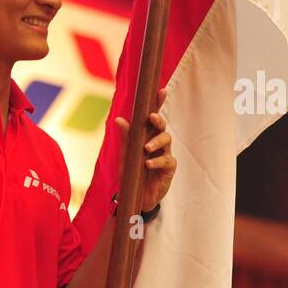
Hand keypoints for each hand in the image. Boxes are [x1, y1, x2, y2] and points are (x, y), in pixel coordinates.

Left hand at [114, 86, 176, 212]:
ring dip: (156, 142)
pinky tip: (148, 164)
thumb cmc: (132, 172)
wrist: (134, 196)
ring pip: (167, 141)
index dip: (159, 103)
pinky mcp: (169, 169)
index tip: (161, 90)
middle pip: (163, 127)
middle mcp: (158, 143)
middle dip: (159, 121)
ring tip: (146, 148)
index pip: (154, 118)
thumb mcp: (126, 154)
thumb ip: (126, 137)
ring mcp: (165, 155)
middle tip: (152, 118)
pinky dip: (157, 161)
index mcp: (148, 137)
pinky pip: (167, 161)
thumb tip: (119, 119)